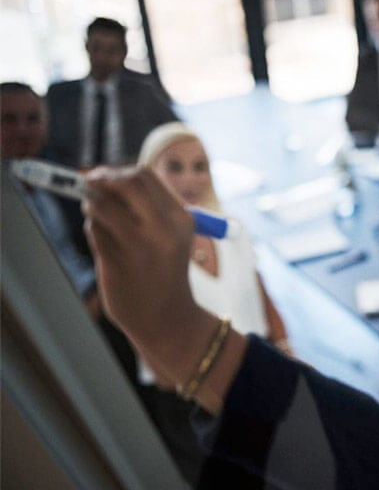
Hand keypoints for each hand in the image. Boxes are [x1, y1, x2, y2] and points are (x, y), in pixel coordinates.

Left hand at [82, 168, 222, 385]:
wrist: (168, 318)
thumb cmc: (164, 271)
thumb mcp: (170, 235)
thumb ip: (145, 207)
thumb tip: (100, 176)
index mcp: (180, 218)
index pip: (143, 175)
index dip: (116, 171)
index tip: (102, 176)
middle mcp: (163, 228)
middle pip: (125, 182)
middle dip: (100, 179)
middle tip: (88, 184)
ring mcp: (139, 245)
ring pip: (102, 205)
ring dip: (92, 205)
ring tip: (96, 216)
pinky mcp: (118, 261)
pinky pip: (94, 231)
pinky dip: (93, 229)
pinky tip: (104, 242)